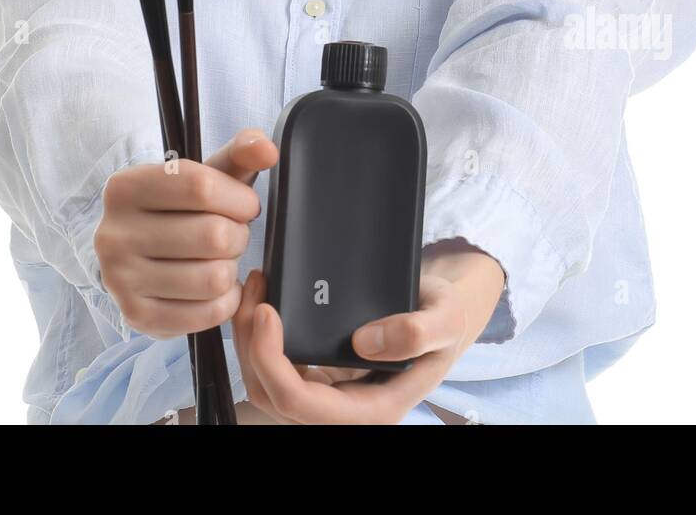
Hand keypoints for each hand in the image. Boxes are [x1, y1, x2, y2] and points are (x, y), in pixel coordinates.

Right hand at [93, 128, 278, 339]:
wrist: (138, 253)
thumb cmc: (178, 208)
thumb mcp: (203, 174)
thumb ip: (239, 153)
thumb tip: (267, 150)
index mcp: (126, 187)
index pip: (203, 187)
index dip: (239, 198)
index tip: (245, 204)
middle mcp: (113, 233)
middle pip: (213, 235)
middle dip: (239, 235)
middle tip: (233, 234)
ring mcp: (120, 279)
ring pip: (213, 278)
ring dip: (232, 268)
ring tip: (222, 259)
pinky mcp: (136, 316)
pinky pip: (208, 313)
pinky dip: (227, 301)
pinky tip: (217, 287)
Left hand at [231, 246, 504, 424]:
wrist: (445, 307)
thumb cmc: (447, 315)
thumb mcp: (447, 318)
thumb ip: (416, 333)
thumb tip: (364, 343)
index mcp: (372, 408)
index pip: (302, 404)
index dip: (272, 363)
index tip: (267, 312)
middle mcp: (343, 407)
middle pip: (271, 396)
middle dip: (250, 345)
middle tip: (255, 288)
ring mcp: (328, 389)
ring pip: (265, 382)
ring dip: (248, 337)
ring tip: (256, 287)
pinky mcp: (318, 367)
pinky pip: (275, 362)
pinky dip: (258, 333)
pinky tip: (263, 297)